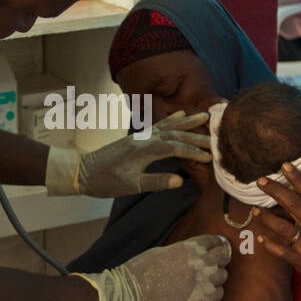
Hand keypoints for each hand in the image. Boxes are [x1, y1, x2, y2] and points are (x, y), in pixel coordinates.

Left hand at [45, 110, 212, 196]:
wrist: (83, 171)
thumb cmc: (106, 181)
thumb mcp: (130, 186)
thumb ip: (155, 182)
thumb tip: (180, 180)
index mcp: (144, 150)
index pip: (175, 148)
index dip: (194, 152)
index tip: (211, 157)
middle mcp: (144, 139)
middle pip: (176, 134)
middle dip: (197, 136)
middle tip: (217, 138)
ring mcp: (141, 136)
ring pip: (168, 125)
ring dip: (187, 121)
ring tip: (205, 115)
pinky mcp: (137, 137)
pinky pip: (158, 124)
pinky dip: (171, 119)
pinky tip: (180, 114)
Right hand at [74, 234, 230, 300]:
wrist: (129, 293)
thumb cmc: (139, 269)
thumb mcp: (161, 251)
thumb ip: (181, 251)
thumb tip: (191, 253)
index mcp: (187, 247)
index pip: (214, 240)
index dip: (217, 243)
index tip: (217, 246)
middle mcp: (198, 262)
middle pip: (223, 256)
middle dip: (221, 257)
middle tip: (217, 261)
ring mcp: (200, 281)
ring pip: (223, 276)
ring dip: (218, 276)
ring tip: (209, 278)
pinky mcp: (197, 299)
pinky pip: (218, 294)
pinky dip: (215, 292)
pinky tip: (206, 292)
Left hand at [251, 163, 300, 300]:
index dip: (297, 179)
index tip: (284, 166)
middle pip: (294, 205)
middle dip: (276, 190)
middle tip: (261, 181)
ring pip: (283, 227)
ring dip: (266, 217)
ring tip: (255, 210)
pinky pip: (280, 251)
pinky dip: (269, 244)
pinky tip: (260, 238)